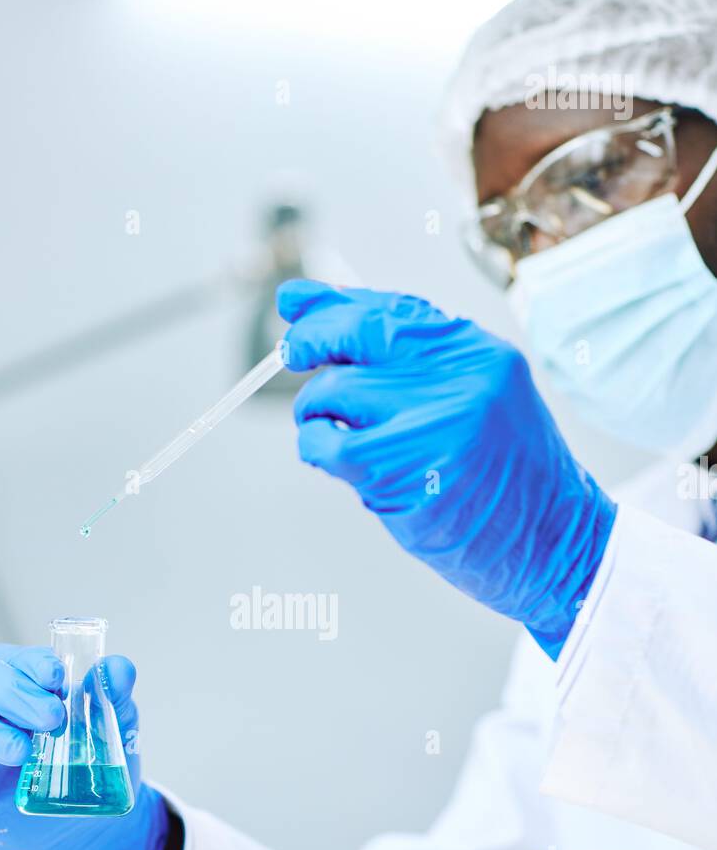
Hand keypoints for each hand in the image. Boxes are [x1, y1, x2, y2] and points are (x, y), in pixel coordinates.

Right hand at [0, 645, 169, 849]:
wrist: (80, 833)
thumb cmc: (90, 769)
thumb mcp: (112, 735)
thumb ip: (113, 699)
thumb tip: (120, 668)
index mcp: (13, 681)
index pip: (10, 658)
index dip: (31, 663)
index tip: (59, 680)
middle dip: (12, 693)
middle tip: (53, 721)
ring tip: (21, 753)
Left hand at [279, 280, 616, 658]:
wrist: (556, 546)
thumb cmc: (509, 483)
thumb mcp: (479, 405)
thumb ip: (414, 366)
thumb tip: (331, 322)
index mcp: (478, 353)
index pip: (393, 308)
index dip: (335, 303)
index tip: (297, 303)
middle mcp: (459, 376)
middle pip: (359, 332)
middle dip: (312, 338)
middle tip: (293, 354)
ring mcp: (432, 421)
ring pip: (333, 389)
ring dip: (314, 411)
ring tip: (332, 434)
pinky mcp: (403, 470)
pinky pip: (327, 442)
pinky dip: (314, 447)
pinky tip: (330, 458)